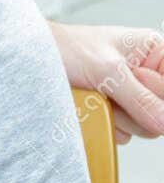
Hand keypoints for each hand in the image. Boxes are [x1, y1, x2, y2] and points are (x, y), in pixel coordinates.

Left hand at [50, 22, 163, 143]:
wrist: (32, 60)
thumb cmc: (67, 49)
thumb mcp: (107, 70)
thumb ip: (139, 98)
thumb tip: (163, 124)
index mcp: (156, 54)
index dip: (161, 99)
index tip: (145, 103)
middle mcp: (148, 77)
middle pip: (163, 113)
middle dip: (138, 108)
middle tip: (112, 90)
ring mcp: (131, 98)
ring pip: (145, 127)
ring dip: (119, 117)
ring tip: (97, 94)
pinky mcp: (115, 114)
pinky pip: (122, 133)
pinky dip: (105, 124)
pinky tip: (90, 106)